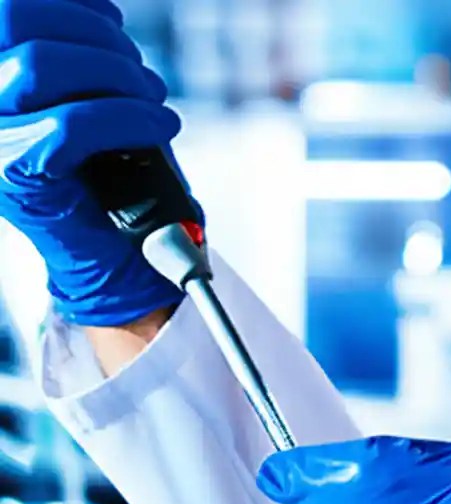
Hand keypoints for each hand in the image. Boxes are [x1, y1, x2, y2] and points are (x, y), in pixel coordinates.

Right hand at [0, 0, 195, 325]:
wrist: (119, 257)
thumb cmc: (111, 174)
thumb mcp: (91, 97)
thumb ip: (81, 51)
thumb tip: (98, 9)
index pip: (9, 7)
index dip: (70, 4)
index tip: (111, 18)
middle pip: (18, 20)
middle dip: (101, 38)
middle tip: (143, 76)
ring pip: (43, 65)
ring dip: (120, 77)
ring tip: (153, 105)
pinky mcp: (13, 173)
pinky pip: (74, 123)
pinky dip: (133, 119)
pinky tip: (160, 127)